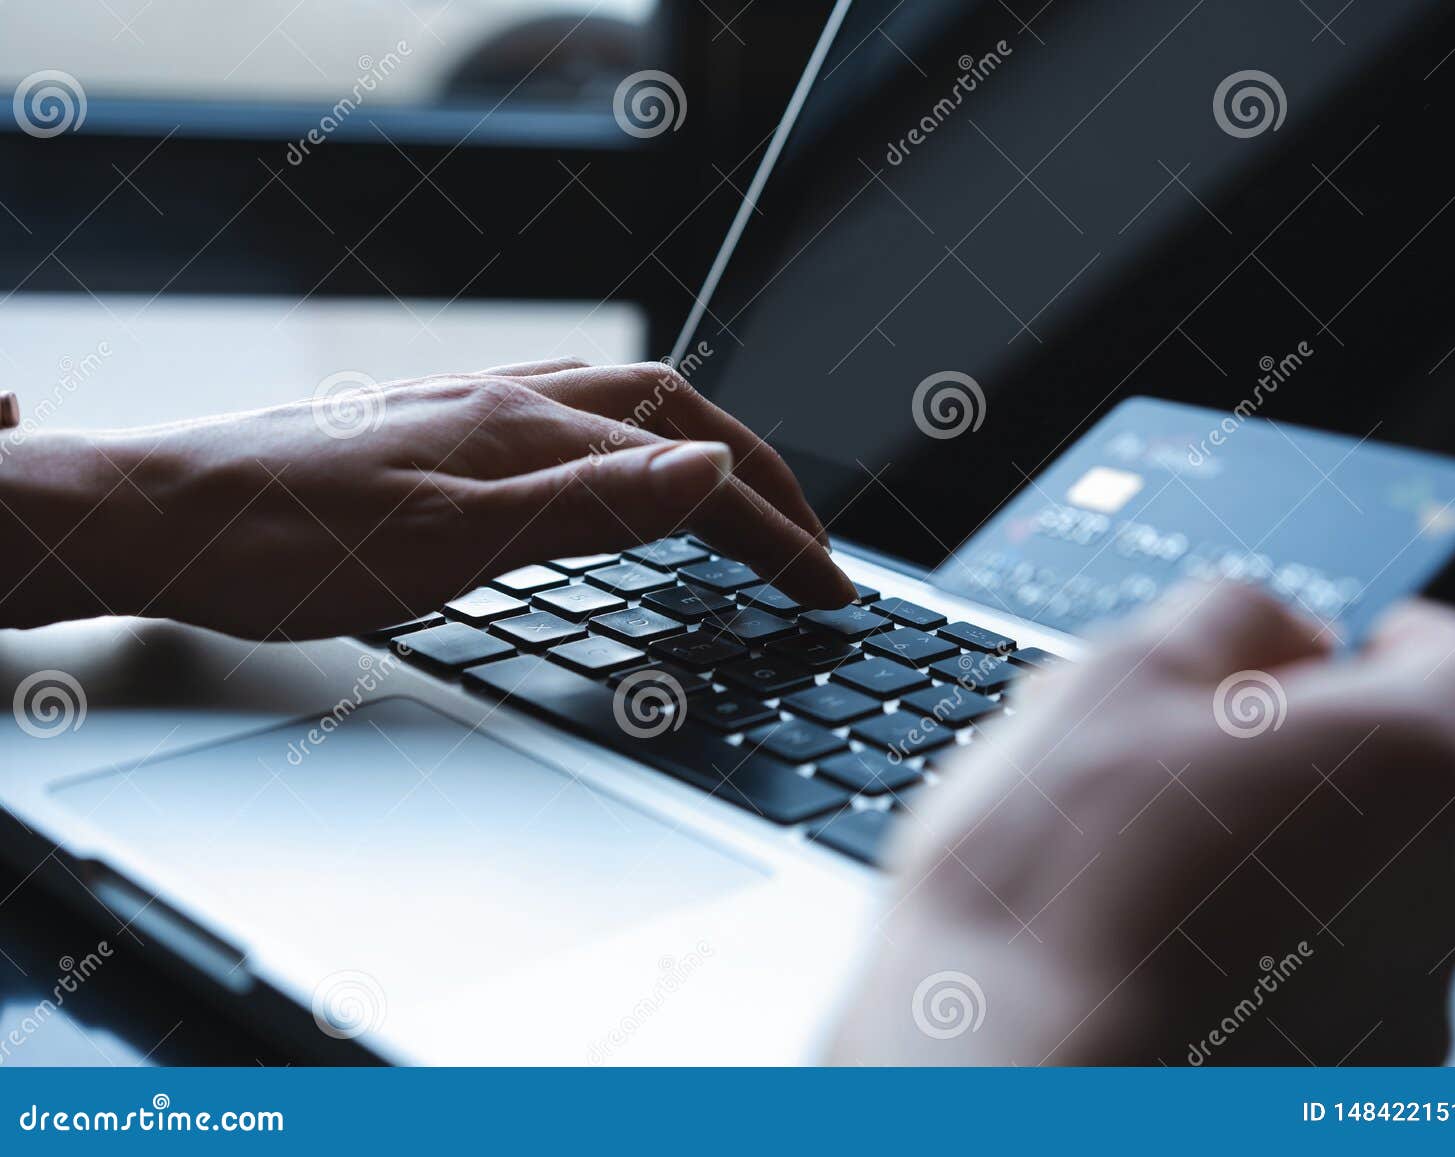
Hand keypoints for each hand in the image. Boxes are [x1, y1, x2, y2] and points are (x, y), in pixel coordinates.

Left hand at [0, 359, 852, 637]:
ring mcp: (471, 416)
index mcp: (525, 431)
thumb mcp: (449, 542)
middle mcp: (507, 407)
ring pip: (625, 417)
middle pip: (675, 421)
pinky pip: (570, 428)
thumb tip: (711, 471)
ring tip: (744, 513)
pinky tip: (620, 484)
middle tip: (810, 553)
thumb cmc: (283, 542)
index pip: (692, 470)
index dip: (774, 528)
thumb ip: (590, 506)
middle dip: (760, 485)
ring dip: (703, 461)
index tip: (829, 585)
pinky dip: (632, 455)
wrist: (156, 519)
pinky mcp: (437, 437)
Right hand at [829, 582, 1454, 1065]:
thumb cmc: (1050, 895)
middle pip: (1391, 780)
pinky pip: (1327, 983)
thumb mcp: (1111, 681)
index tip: (1320, 652)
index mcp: (1402, 763)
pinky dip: (1261, 955)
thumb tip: (1281, 628)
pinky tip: (1150, 957)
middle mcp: (1439, 891)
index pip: (1454, 655)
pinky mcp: (1356, 1083)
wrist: (1008, 1095)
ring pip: (1353, 886)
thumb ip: (1226, 619)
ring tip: (1131, 876)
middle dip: (1291, 755)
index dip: (1379, 639)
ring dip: (1271, 856)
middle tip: (1163, 764)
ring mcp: (1406, 1004)